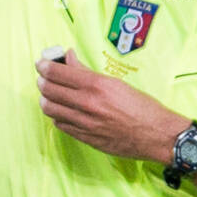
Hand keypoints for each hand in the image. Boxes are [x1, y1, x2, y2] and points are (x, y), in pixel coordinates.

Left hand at [35, 50, 184, 161]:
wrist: (156, 135)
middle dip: (42, 81)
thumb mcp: (115, 82)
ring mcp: (84, 123)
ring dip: (46, 99)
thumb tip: (69, 57)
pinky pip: (61, 125)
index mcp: (96, 85)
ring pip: (50, 109)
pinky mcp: (86, 138)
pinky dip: (57, 116)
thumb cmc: (141, 106)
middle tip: (43, 77)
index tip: (41, 63)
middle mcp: (87, 104)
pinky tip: (62, 111)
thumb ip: (87, 71)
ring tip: (50, 95)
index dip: (44, 66)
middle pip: (49, 90)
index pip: (57, 73)